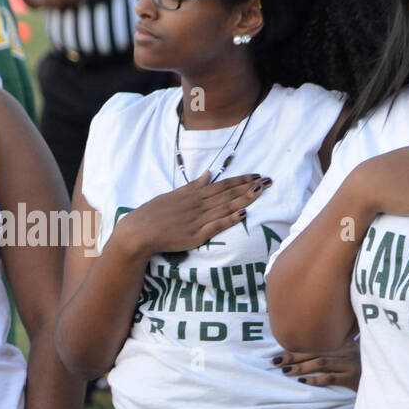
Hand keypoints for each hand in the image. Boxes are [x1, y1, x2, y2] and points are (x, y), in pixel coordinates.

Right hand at [112, 171, 268, 258]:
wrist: (140, 231)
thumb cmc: (153, 213)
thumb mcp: (173, 195)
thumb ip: (193, 186)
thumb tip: (208, 174)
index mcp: (194, 195)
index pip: (222, 185)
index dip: (240, 180)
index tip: (256, 175)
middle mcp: (198, 204)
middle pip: (229, 194)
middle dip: (250, 187)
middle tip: (269, 181)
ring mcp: (198, 219)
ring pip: (226, 207)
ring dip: (245, 199)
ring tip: (261, 192)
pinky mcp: (196, 235)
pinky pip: (216, 225)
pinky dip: (230, 219)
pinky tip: (244, 213)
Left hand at [272, 339, 360, 390]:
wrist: (386, 377)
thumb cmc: (365, 367)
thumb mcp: (351, 356)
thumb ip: (334, 354)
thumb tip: (308, 358)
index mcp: (341, 346)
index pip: (313, 347)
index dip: (294, 351)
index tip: (276, 355)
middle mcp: (344, 352)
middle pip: (313, 354)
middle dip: (292, 358)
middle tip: (274, 362)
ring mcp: (349, 364)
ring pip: (320, 364)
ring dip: (301, 368)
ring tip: (285, 371)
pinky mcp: (352, 377)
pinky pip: (331, 377)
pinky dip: (316, 379)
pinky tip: (304, 382)